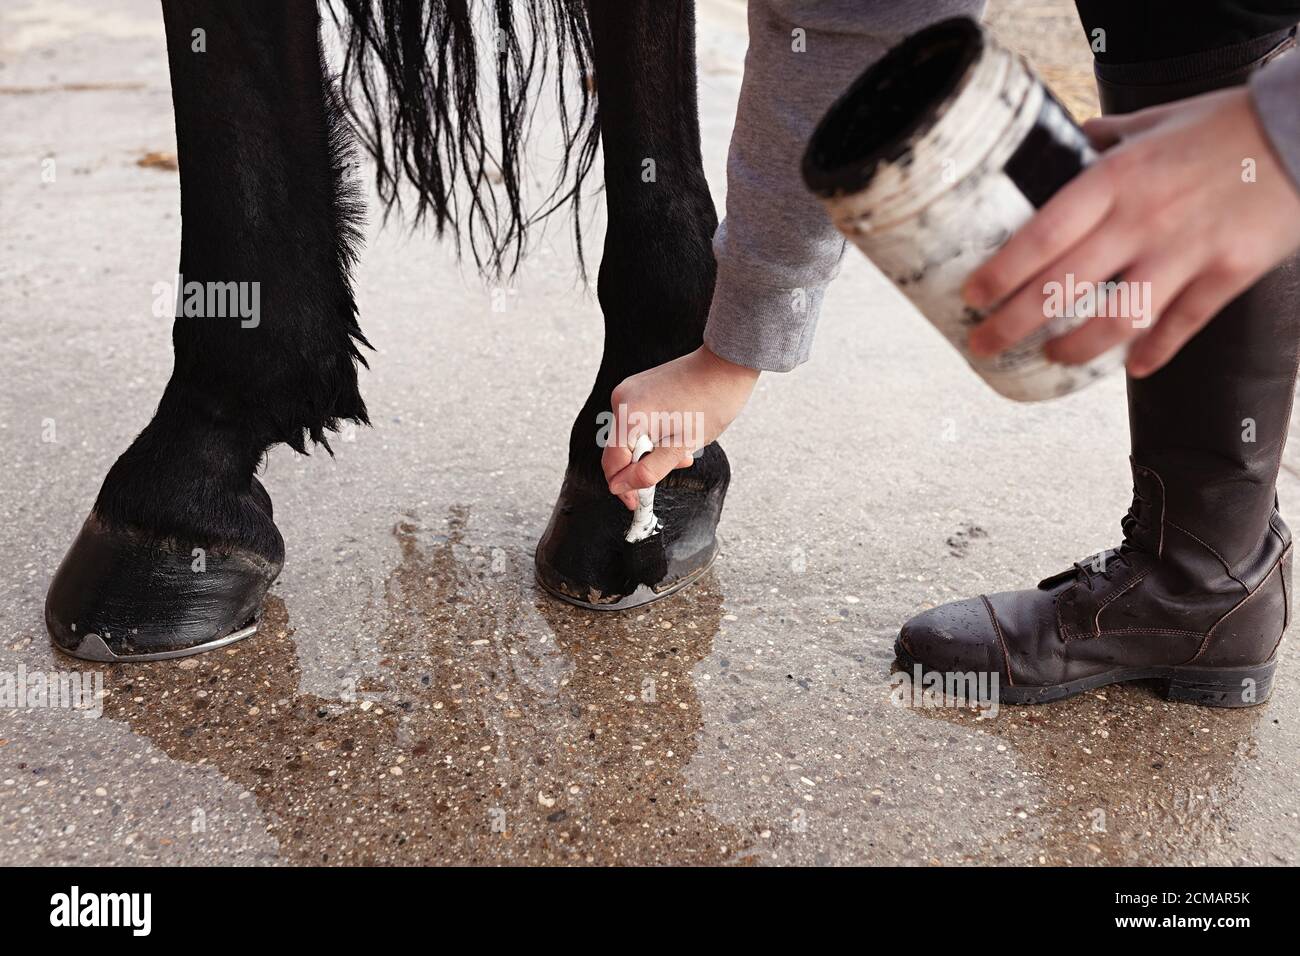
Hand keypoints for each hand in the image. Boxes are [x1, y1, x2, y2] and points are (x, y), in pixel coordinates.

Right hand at [602, 345, 759, 509]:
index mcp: (630, 415)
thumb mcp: (681, 446)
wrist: (727, 364)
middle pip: (619, 449)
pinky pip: (637, 421)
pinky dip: (654, 434)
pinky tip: (678, 433)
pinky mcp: (639, 387)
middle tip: (675, 468)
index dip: (624, 486)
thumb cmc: (711, 403)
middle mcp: (622, 399)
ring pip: (631, 437)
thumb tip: (619, 488)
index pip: (612, 462)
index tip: (638, 503)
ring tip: (684, 450)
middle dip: (643, 466)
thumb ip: (648, 471)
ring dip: (652, 451)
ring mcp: (629, 390)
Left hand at [965, 87, 1299, 377]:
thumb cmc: (1225, 124)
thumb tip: (1066, 141)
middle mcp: (1143, 220)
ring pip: (1116, 320)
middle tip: (983, 345)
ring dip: (1074, 348)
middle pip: (1062, 287)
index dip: (1000, 274)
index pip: (1040, 237)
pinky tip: (1132, 368)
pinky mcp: (1227, 273)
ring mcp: (1186, 251)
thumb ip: (1105, 139)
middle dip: (1013, 325)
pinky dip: (1153, 353)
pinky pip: (1180, 326)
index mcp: (1116, 179)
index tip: (971, 297)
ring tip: (1050, 357)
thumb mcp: (1154, 121)